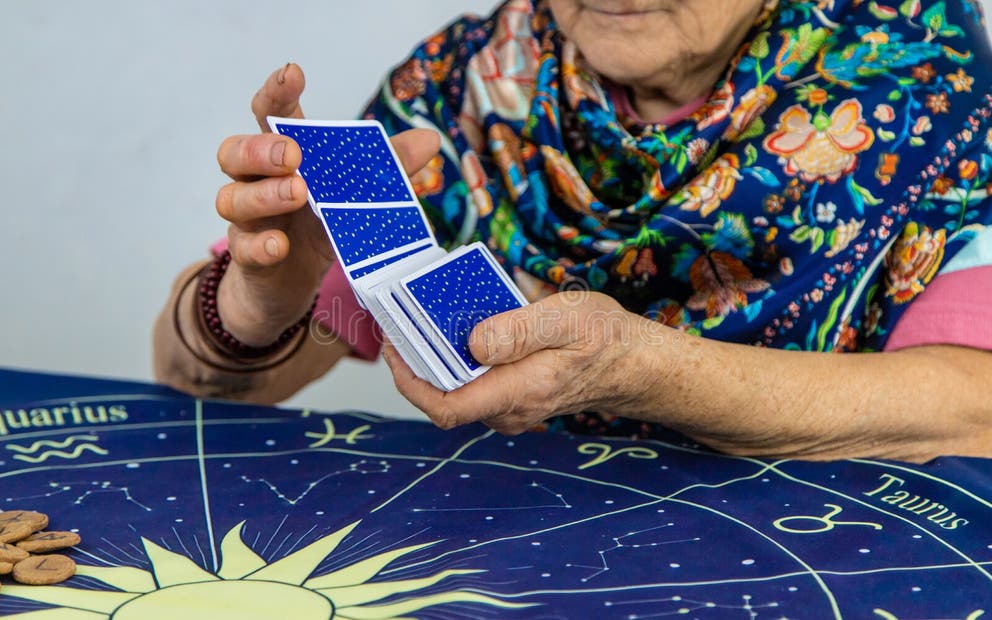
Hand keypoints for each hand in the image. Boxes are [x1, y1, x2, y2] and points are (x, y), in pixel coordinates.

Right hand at [215, 63, 439, 345]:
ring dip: (263, 194)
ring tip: (297, 192)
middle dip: (260, 148)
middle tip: (293, 153)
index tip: (294, 74)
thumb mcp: (356, 197)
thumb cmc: (320, 227)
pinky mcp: (249, 258)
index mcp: (282, 157)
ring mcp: (247, 220)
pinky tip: (280, 245)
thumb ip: (388, 168)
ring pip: (231, 198)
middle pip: (234, 152)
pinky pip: (243, 248)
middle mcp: (255, 182)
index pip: (269, 115)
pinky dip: (261, 244)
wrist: (290, 285)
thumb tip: (430, 139)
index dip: (276, 92)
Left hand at [383, 291, 658, 433]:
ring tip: (428, 317)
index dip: (409, 381)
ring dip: (437, 358)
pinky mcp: (513, 397)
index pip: (445, 406)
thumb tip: (473, 343)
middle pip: (443, 396)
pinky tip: (462, 327)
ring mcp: (510, 408)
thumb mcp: (565, 320)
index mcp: (517, 392)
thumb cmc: (604, 340)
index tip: (394, 344)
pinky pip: (474, 383)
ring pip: (457, 389)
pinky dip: (459, 358)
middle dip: (417, 360)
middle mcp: (508, 410)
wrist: (633, 364)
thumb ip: (519, 331)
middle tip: (404, 318)